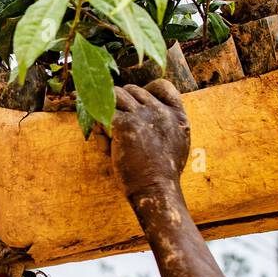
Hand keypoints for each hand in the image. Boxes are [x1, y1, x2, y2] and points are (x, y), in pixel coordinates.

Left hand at [107, 79, 190, 202]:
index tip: (136, 104)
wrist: (156, 191)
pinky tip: (105, 140)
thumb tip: (147, 113)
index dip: (146, 91)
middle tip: (118, 127)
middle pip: (133, 90)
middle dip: (122, 105)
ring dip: (107, 110)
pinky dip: (100, 125)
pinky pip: (103, 112)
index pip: (163, 86)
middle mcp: (160, 110)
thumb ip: (167, 126)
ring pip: (115, 95)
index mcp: (177, 115)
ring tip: (109, 133)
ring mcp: (142, 115)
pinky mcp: (125, 124)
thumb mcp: (177, 145)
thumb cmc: (162, 175)